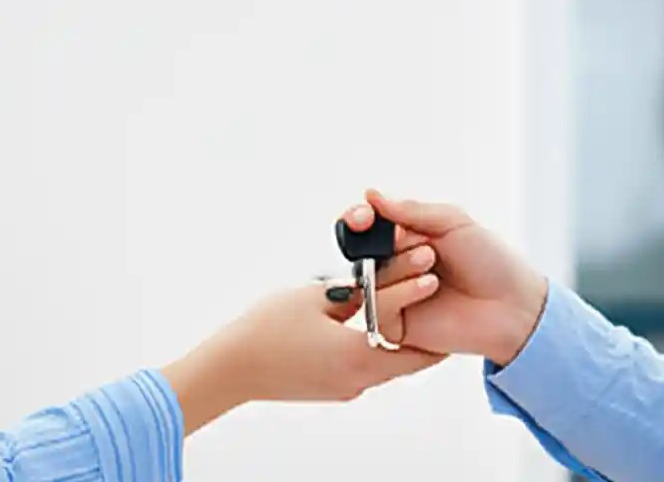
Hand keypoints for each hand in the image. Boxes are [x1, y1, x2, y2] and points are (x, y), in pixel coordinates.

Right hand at [161, 264, 443, 435]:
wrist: (230, 371)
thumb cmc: (264, 332)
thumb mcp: (311, 299)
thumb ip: (350, 293)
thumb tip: (372, 287)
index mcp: (356, 354)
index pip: (402, 324)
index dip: (416, 295)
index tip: (430, 274)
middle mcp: (358, 378)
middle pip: (408, 355)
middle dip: (423, 326)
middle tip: (433, 298)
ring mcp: (347, 388)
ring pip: (388, 363)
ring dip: (400, 337)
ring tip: (410, 309)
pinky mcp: (334, 390)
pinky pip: (367, 369)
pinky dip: (376, 348)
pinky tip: (374, 329)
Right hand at [342, 189, 548, 366]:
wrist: (513, 304)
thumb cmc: (491, 261)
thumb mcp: (452, 222)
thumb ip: (409, 210)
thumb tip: (371, 194)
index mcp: (408, 238)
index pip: (367, 226)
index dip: (358, 219)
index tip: (364, 217)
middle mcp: (397, 267)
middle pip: (362, 251)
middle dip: (381, 242)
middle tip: (410, 242)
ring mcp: (396, 297)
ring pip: (369, 277)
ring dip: (400, 265)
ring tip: (431, 262)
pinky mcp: (397, 327)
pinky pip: (379, 307)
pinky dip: (401, 292)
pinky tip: (429, 286)